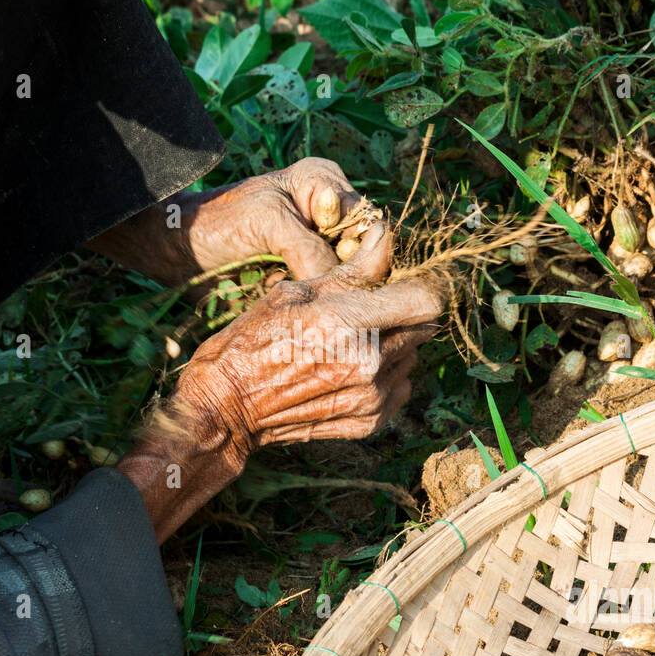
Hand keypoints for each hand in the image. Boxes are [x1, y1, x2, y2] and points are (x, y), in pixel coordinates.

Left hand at [88, 158, 371, 284]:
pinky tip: (283, 300)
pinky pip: (320, 298)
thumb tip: (348, 287)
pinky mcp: (302, 278)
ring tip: (287, 293)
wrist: (176, 250)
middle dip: (339, 279)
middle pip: (362, 258)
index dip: (358, 254)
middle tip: (307, 289)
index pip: (370, 226)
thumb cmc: (218, 223)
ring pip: (342, 283)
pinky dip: (305, 305)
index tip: (330, 272)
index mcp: (327, 187)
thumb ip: (312, 249)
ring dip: (320, 295)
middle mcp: (329, 218)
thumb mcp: (269, 223)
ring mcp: (316, 250)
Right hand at [118, 221, 442, 540]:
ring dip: (394, 346)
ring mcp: (370, 397)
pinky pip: (401, 389)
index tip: (396, 286)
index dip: (415, 288)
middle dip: (402, 315)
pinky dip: (386, 377)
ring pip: (412, 358)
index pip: (425, 301)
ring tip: (352, 343)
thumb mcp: (295, 291)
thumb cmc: (253, 340)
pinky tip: (351, 370)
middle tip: (369, 313)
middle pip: (423, 329)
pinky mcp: (369, 422)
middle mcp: (367, 363)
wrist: (228, 405)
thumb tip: (386, 233)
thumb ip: (352, 269)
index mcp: (347, 323)